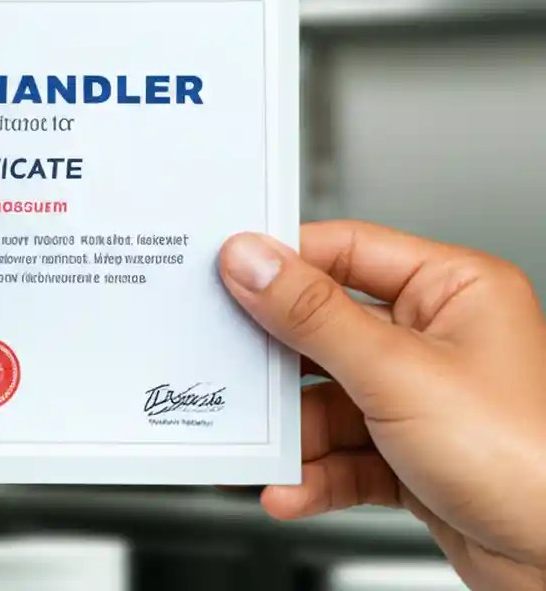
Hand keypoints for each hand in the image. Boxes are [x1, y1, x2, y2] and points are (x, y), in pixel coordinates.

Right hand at [219, 221, 545, 590]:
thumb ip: (312, 315)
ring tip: (268, 456)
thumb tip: (251, 259)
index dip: (283, 263)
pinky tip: (291, 489)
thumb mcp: (395, 373)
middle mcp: (440, 339)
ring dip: (296, 437)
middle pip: (326, 332)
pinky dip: (313, 474)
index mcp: (455, 291)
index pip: (348, 251)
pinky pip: (343, 455)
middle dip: (279, 368)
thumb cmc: (528, 460)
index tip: (224, 273)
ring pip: (329, 402)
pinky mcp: (412, 457)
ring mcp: (424, 401)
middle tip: (229, 368)